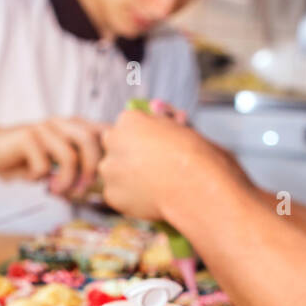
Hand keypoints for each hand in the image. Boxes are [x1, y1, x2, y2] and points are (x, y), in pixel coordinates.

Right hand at [0, 118, 105, 195]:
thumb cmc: (29, 160)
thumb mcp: (57, 161)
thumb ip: (79, 166)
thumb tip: (100, 185)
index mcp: (74, 125)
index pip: (102, 132)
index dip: (109, 153)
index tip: (102, 176)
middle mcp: (61, 122)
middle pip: (90, 141)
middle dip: (90, 170)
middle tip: (81, 189)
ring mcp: (43, 127)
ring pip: (69, 155)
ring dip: (66, 180)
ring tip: (58, 191)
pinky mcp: (26, 137)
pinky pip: (43, 164)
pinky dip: (39, 178)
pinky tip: (31, 177)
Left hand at [100, 107, 231, 218]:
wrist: (196, 186)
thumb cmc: (195, 155)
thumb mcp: (179, 126)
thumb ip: (160, 120)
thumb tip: (154, 108)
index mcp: (128, 119)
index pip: (124, 128)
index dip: (139, 140)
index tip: (153, 149)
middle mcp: (112, 140)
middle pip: (112, 147)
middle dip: (126, 156)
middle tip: (151, 168)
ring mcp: (109, 168)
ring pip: (112, 172)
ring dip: (125, 177)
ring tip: (152, 185)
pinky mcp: (111, 194)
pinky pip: (116, 194)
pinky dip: (129, 198)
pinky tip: (149, 198)